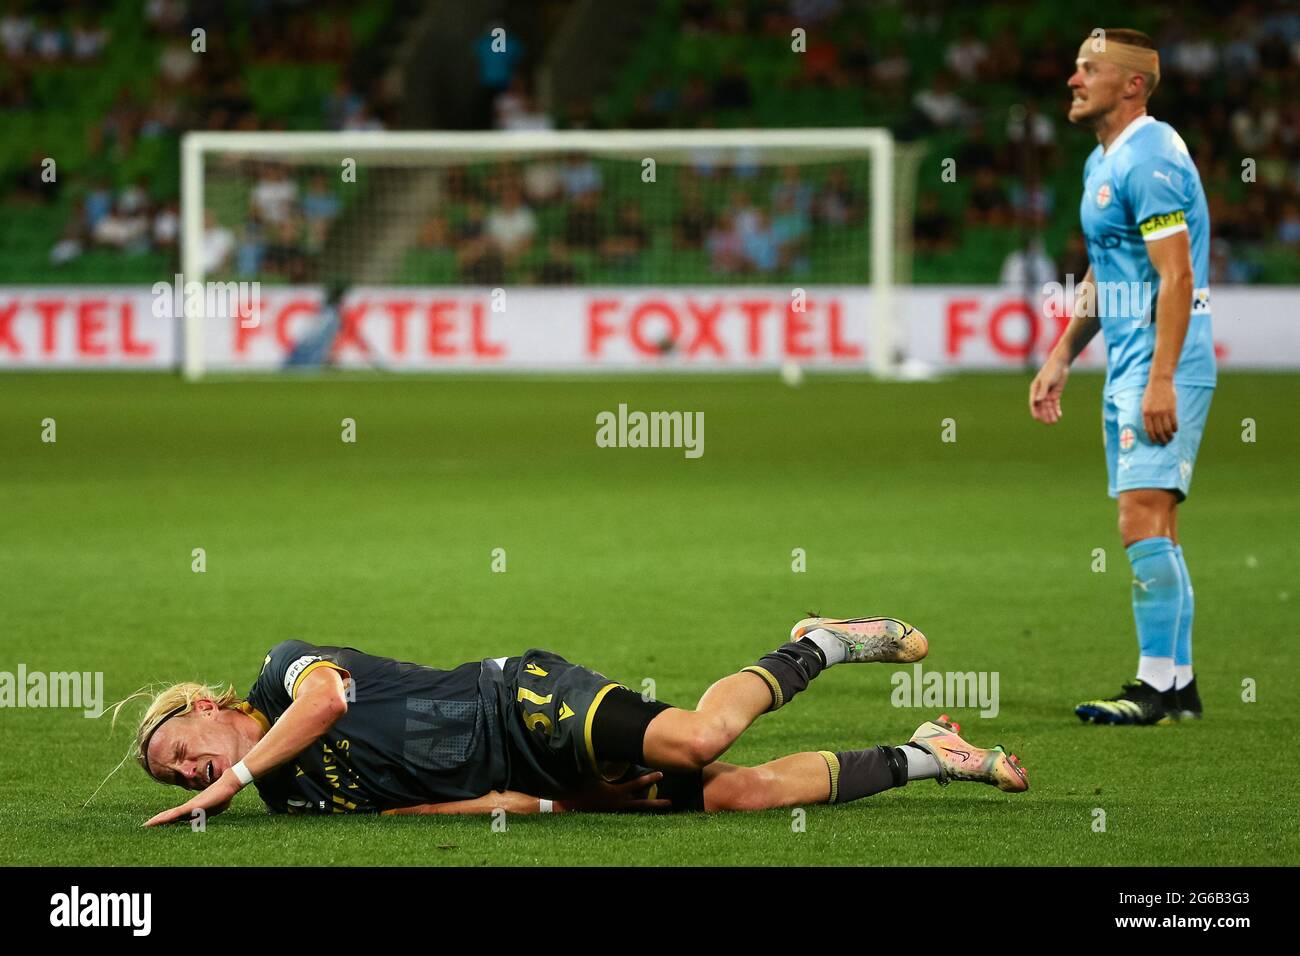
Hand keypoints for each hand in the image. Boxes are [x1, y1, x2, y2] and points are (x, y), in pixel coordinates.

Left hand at [142, 770, 240, 826]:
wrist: (228, 783)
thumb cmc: (224, 795)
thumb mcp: (214, 809)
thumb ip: (205, 814)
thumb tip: (197, 821)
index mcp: (193, 808)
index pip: (177, 815)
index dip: (167, 819)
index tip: (156, 823)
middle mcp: (189, 807)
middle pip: (171, 815)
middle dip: (159, 820)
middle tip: (145, 825)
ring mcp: (191, 806)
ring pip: (171, 815)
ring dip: (159, 820)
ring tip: (148, 824)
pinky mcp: (193, 806)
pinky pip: (177, 813)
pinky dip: (168, 817)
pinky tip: (160, 820)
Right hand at [555, 771, 670, 813]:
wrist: (567, 805)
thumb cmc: (580, 786)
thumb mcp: (591, 772)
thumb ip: (602, 761)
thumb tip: (610, 745)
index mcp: (615, 794)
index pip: (636, 785)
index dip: (649, 779)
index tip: (662, 774)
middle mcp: (618, 804)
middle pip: (642, 804)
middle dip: (656, 804)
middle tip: (671, 803)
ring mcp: (615, 810)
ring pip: (636, 809)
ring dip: (648, 807)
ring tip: (661, 807)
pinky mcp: (611, 812)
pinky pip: (627, 809)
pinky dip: (636, 807)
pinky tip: (642, 805)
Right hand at [1029, 356, 1069, 423]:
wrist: (1061, 363)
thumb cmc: (1051, 370)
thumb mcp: (1047, 380)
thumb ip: (1042, 391)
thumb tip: (1037, 401)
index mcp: (1034, 389)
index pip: (1034, 402)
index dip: (1035, 411)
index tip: (1037, 418)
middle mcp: (1040, 393)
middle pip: (1041, 406)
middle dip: (1045, 415)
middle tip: (1049, 423)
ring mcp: (1047, 394)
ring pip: (1048, 407)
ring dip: (1051, 414)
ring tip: (1055, 422)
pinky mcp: (1055, 394)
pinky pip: (1055, 404)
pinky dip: (1056, 410)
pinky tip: (1059, 416)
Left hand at [1142, 377, 1177, 444]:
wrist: (1160, 382)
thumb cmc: (1151, 393)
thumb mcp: (1144, 404)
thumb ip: (1145, 416)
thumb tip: (1147, 429)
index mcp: (1145, 413)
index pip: (1149, 430)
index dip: (1153, 438)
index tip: (1155, 442)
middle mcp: (1154, 414)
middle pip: (1158, 431)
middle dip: (1162, 439)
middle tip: (1164, 443)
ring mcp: (1163, 411)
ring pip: (1167, 428)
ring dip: (1169, 435)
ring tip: (1170, 438)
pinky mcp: (1172, 409)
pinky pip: (1174, 422)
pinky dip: (1175, 428)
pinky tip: (1175, 430)